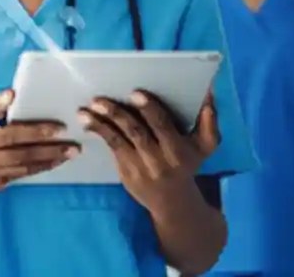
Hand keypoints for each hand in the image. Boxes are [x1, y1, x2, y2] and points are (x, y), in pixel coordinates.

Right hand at [0, 89, 79, 192]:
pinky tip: (57, 161)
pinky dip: (41, 167)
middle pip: (8, 141)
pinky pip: (22, 175)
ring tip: (70, 150)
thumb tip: (13, 94)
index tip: (12, 94)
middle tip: (63, 131)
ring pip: (19, 161)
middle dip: (37, 136)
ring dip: (47, 155)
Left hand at [79, 91, 219, 215]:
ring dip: (101, 124)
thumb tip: (208, 92)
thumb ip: (208, 121)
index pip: (163, 126)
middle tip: (99, 99)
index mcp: (179, 150)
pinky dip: (99, 133)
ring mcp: (140, 167)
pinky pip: (112, 148)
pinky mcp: (126, 172)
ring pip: (119, 140)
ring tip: (85, 110)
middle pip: (137, 132)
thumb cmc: (188, 163)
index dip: (149, 110)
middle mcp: (159, 160)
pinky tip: (87, 121)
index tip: (135, 93)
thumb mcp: (205, 146)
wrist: (174, 202)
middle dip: (118, 114)